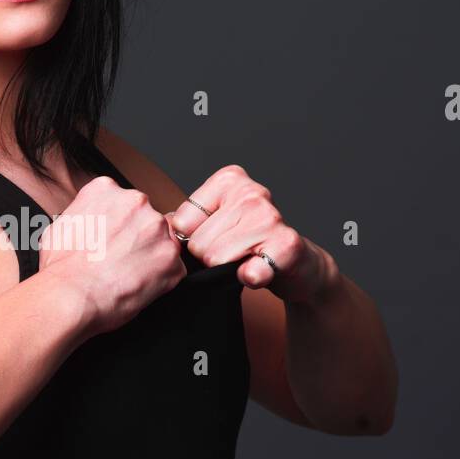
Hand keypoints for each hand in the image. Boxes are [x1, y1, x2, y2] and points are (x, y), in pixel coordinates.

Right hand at [37, 175, 186, 335]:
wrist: (69, 295)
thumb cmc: (61, 268)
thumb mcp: (61, 224)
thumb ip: (85, 215)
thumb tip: (89, 224)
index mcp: (107, 190)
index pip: (123, 203)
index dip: (119, 226)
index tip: (113, 240)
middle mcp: (136, 201)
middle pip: (146, 219)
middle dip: (138, 239)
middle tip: (119, 260)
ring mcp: (156, 228)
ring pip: (162, 242)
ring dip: (150, 257)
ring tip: (126, 275)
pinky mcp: (170, 257)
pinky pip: (173, 268)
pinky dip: (160, 279)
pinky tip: (137, 286)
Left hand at [167, 164, 333, 303]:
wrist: (296, 262)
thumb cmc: (249, 241)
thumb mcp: (217, 220)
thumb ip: (188, 222)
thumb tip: (162, 228)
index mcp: (230, 180)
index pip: (183, 221)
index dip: (193, 239)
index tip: (216, 237)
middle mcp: (252, 192)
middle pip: (198, 243)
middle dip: (209, 256)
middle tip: (234, 252)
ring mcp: (271, 217)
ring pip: (216, 258)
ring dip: (227, 269)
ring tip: (246, 258)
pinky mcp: (286, 246)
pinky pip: (248, 272)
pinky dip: (249, 278)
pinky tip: (258, 270)